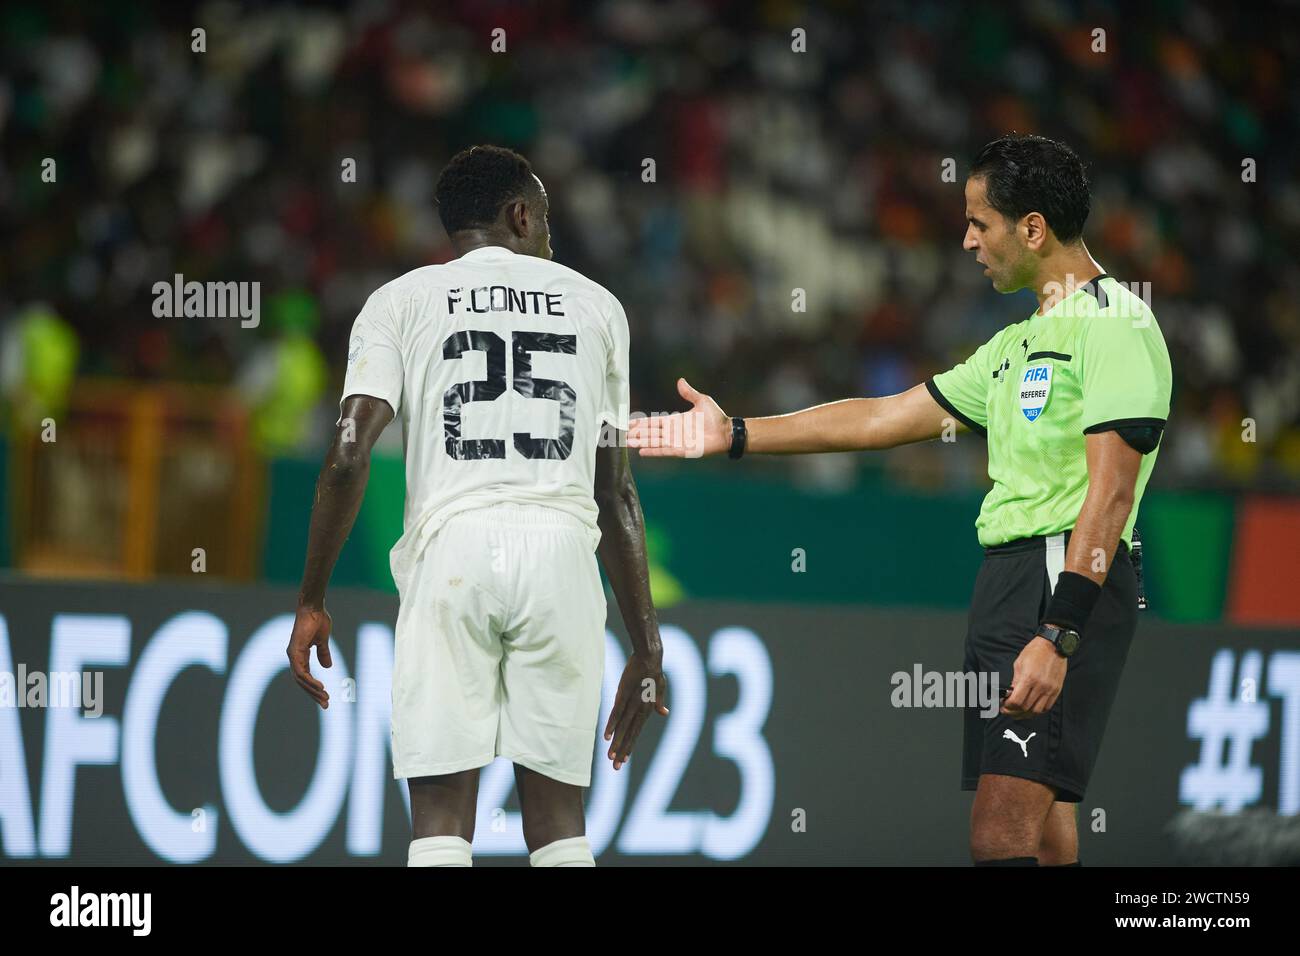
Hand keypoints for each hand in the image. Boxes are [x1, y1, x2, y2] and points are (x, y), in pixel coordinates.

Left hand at [287, 604, 332, 708]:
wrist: (313, 607)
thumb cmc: (317, 619)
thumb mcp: (323, 640)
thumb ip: (323, 653)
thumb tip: (328, 666)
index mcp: (299, 655)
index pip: (305, 677)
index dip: (314, 688)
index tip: (325, 697)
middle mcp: (294, 657)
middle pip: (302, 682)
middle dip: (314, 694)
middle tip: (325, 704)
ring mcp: (293, 655)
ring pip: (300, 680)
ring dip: (312, 690)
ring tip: (324, 698)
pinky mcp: (295, 651)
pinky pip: (300, 672)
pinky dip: (309, 681)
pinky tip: (319, 687)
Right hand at [604, 651, 668, 769]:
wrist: (650, 658)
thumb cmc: (655, 672)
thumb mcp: (661, 688)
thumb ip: (660, 702)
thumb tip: (664, 713)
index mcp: (647, 710)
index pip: (636, 732)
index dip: (629, 746)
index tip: (624, 760)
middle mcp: (640, 710)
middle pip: (629, 734)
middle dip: (622, 751)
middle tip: (616, 767)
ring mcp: (632, 703)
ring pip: (623, 728)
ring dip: (616, 743)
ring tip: (610, 757)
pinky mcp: (624, 695)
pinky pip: (617, 713)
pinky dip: (612, 725)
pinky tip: (607, 737)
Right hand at [627, 378, 730, 457]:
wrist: (726, 431)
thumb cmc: (716, 417)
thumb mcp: (701, 400)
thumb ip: (688, 393)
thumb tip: (680, 381)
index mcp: (675, 420)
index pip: (653, 421)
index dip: (640, 422)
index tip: (628, 423)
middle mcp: (673, 432)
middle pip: (650, 432)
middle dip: (636, 433)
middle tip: (621, 434)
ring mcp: (676, 442)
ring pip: (654, 441)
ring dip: (641, 442)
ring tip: (627, 442)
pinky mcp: (682, 450)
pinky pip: (664, 451)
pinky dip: (653, 451)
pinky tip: (642, 452)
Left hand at [1000, 636, 1066, 718]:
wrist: (1053, 646)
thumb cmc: (1035, 652)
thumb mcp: (1019, 664)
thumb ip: (1015, 681)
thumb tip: (1010, 694)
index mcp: (1029, 678)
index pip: (1016, 701)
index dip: (1008, 706)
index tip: (1003, 705)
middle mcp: (1040, 686)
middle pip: (1025, 708)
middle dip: (1013, 712)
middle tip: (1007, 710)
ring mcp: (1050, 689)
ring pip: (1037, 711)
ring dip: (1025, 714)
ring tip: (1018, 712)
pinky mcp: (1057, 690)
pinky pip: (1047, 707)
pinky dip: (1038, 711)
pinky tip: (1031, 709)